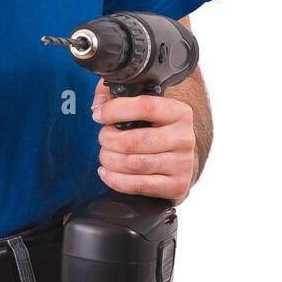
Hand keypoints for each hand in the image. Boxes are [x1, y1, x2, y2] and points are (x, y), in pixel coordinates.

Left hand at [91, 78, 196, 204]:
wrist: (178, 161)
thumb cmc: (156, 132)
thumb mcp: (145, 109)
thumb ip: (118, 97)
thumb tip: (98, 104)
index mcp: (179, 112)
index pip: (145, 106)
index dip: (115, 110)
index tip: (99, 115)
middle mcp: (184, 137)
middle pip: (134, 140)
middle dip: (108, 139)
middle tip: (104, 138)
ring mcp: (182, 163)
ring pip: (133, 163)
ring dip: (109, 160)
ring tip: (105, 155)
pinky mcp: (176, 185)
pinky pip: (137, 184)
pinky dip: (114, 179)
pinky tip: (107, 172)